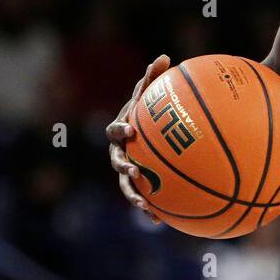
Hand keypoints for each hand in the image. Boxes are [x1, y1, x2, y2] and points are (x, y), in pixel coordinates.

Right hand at [106, 54, 170, 221]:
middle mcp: (119, 152)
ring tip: (146, 208)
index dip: (120, 130)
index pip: (115, 131)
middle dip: (124, 169)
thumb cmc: (150, 110)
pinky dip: (152, 209)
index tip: (130, 131)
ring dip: (135, 197)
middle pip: (116, 163)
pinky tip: (163, 222)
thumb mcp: (151, 94)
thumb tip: (164, 57)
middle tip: (135, 172)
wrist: (147, 130)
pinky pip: (145, 197)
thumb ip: (154, 78)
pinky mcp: (139, 184)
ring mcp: (127, 170)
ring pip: (126, 187)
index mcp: (121, 131)